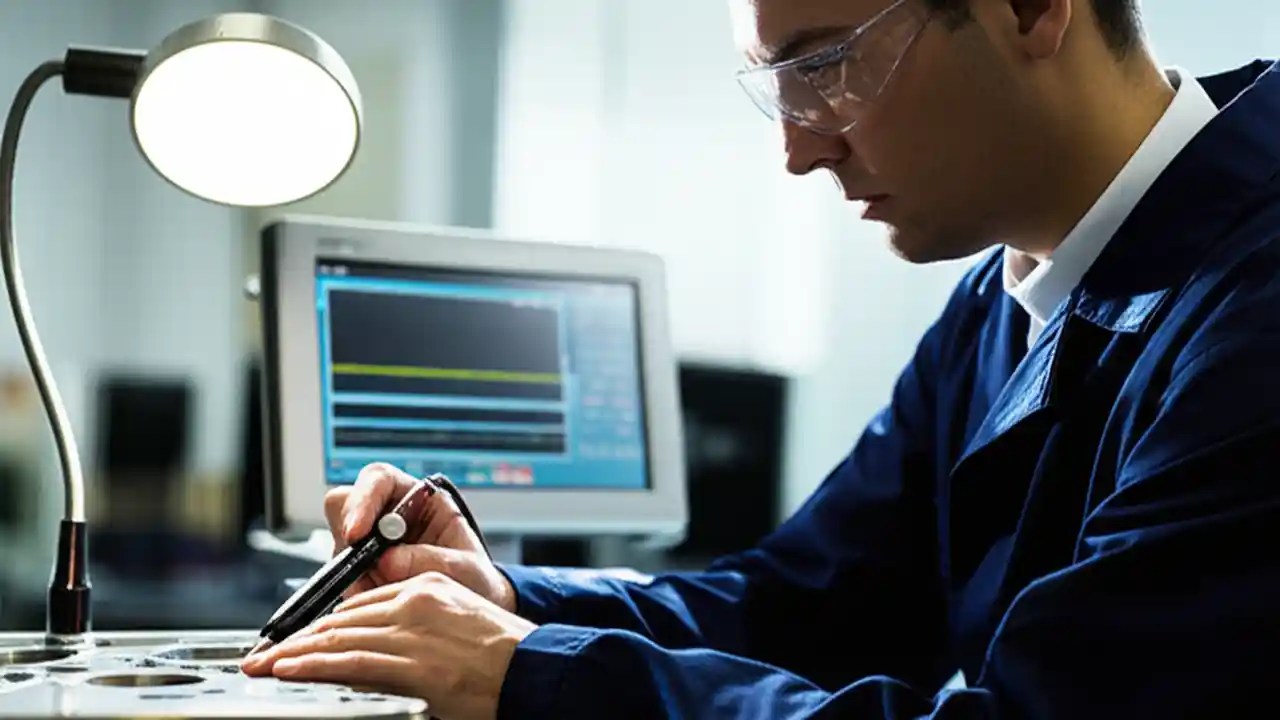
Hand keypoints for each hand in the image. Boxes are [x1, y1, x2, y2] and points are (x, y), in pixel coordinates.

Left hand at [241, 572, 535, 719]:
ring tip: (265, 667)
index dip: (323, 623)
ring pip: (339, 638)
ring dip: (295, 655)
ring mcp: (412, 630)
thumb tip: (382, 652)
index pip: (361, 604)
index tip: (300, 639)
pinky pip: (351, 662)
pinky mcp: (412, 662)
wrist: (537, 671)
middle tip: (265, 655)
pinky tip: (289, 671)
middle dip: (299, 639)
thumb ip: (419, 630)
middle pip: (342, 618)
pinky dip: (313, 666)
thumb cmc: (506, 658)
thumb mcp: (458, 627)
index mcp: (427, 588)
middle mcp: (415, 601)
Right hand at [325, 463, 515, 611]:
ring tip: (387, 592)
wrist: (473, 606)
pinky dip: (355, 592)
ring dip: (353, 570)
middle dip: (347, 533)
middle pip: (343, 505)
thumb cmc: (475, 578)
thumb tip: (387, 561)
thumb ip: (432, 561)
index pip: (379, 479)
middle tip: (359, 565)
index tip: (358, 533)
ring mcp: (369, 544)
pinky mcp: (359, 572)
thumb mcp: (465, 569)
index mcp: (418, 497)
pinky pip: (340, 578)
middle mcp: (388, 515)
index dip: (363, 500)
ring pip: (338, 545)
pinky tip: (380, 602)